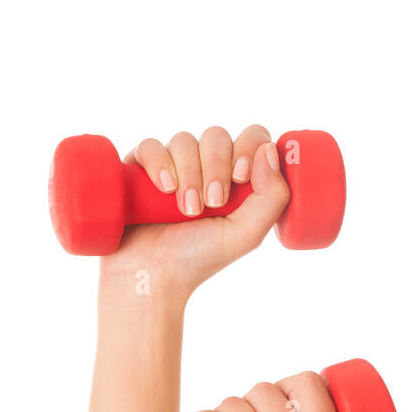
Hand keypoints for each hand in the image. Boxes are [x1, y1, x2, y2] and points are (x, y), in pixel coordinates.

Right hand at [99, 124, 289, 304]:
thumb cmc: (200, 257)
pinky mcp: (139, 167)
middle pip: (217, 136)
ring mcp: (172, 164)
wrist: (152, 275)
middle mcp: (205, 165)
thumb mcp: (247, 233)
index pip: (251, 137)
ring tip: (186, 209)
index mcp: (236, 176)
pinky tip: (164, 188)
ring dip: (189, 173)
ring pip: (185, 140)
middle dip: (216, 167)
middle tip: (212, 203)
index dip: (248, 147)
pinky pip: (150, 145)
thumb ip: (272, 196)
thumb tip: (270, 149)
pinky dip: (160, 164)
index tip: (240, 177)